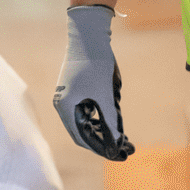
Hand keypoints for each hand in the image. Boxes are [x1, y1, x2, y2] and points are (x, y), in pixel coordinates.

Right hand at [53, 5, 134, 160]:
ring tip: (123, 135)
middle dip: (106, 141)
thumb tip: (117, 144)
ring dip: (103, 129)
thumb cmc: (97, 64)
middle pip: (83, 132)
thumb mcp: (106, 96)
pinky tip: (112, 118)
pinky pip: (86, 110)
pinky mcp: (74, 88)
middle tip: (127, 147)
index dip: (102, 149)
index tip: (121, 155)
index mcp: (66, 107)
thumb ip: (111, 121)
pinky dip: (99, 117)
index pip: (83, 139)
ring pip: (85, 121)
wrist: (89, 33)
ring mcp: (67, 95)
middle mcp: (63, 104)